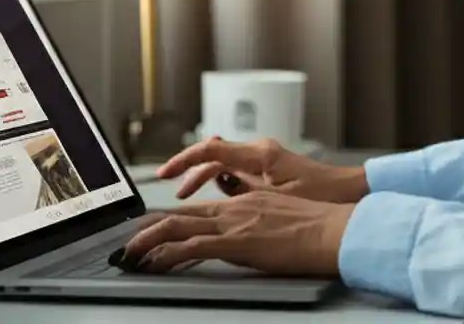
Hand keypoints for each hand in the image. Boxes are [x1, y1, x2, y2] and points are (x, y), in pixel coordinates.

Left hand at [118, 191, 353, 275]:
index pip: (198, 207)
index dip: (171, 218)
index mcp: (244, 200)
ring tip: (131, 254)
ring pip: (177, 226)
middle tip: (130, 243)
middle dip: (149, 229)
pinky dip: (167, 254)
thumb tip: (248, 231)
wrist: (333, 230)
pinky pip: (192, 246)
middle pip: (180, 213)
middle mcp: (233, 206)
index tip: (154, 230)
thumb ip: (259, 217)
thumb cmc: (317, 225)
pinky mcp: (236, 242)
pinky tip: (155, 263)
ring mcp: (233, 222)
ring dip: (148, 241)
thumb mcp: (282, 214)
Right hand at [158, 136, 368, 202]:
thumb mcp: (279, 197)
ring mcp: (264, 161)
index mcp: (260, 154)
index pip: (212, 149)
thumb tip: (218, 183)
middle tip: (170, 188)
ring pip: (223, 164)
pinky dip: (222, 183)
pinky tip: (217, 198)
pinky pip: (237, 172)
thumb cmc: (322, 194)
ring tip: (187, 195)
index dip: (185, 160)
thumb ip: (246, 190)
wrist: (349, 193)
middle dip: (189, 170)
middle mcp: (260, 152)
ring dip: (204, 178)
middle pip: (214, 155)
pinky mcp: (269, 171)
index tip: (165, 173)